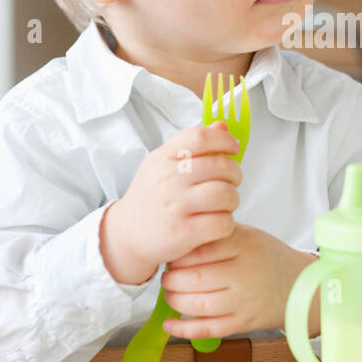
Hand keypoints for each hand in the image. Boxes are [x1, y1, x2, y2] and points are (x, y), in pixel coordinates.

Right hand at [99, 122, 241, 284]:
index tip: (233, 148)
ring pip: (225, 194)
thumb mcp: (164, 163)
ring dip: (233, 200)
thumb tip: (223, 127)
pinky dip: (227, 224)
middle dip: (235, 174)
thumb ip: (194, 145)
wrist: (126, 235)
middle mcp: (168, 179)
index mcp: (164, 157)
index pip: (200, 137)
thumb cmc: (152, 196)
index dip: (224, 140)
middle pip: (220, 166)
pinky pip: (222, 223)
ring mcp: (175, 206)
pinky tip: (218, 223)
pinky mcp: (183, 233)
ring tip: (225, 204)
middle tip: (231, 182)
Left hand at [159, 223, 319, 339]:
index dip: (178, 254)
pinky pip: (208, 329)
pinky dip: (184, 329)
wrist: (301, 286)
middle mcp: (244, 273)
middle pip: (195, 278)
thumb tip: (181, 238)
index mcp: (244, 246)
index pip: (200, 249)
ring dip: (174, 300)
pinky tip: (169, 324)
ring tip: (170, 294)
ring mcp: (243, 301)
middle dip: (171, 279)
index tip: (172, 255)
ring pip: (198, 304)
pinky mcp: (243, 323)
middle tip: (167, 276)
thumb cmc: (269, 258)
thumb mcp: (249, 235)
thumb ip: (219, 234)